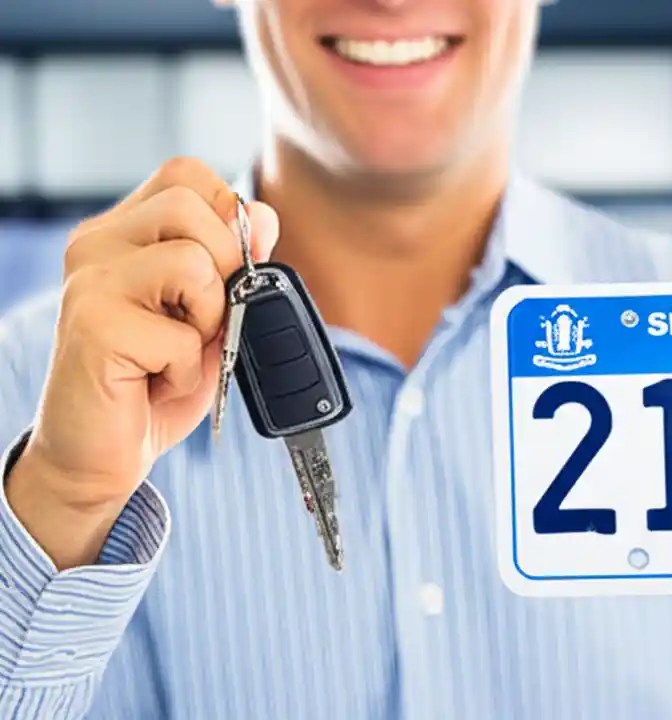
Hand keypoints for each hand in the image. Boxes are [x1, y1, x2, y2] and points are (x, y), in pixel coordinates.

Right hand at [4, 158, 279, 568]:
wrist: (100, 453)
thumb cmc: (156, 381)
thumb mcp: (214, 315)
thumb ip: (237, 264)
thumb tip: (264, 218)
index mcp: (124, 230)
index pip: (188, 175)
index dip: (227, 217)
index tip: (226, 273)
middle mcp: (96, 244)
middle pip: (192, 206)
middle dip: (226, 270)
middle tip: (202, 324)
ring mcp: (88, 282)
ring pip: (194, 263)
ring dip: (210, 322)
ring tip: (178, 354)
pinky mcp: (92, 327)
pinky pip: (181, 335)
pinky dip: (188, 370)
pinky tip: (157, 383)